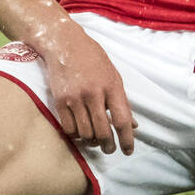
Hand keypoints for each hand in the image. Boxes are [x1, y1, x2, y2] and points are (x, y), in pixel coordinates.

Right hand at [42, 28, 136, 155]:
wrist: (64, 43)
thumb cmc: (92, 58)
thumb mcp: (113, 75)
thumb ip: (122, 101)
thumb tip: (134, 125)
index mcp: (112, 86)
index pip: (122, 120)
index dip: (127, 139)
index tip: (128, 151)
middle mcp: (94, 93)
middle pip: (103, 131)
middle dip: (108, 146)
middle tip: (109, 149)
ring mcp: (76, 98)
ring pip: (85, 133)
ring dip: (91, 142)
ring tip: (94, 141)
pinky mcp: (60, 100)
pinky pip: (69, 128)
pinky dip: (76, 136)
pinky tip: (80, 133)